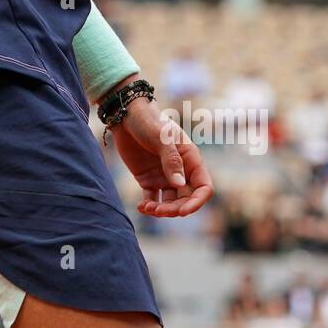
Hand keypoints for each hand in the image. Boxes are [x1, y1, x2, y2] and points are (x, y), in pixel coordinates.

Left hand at [105, 93, 213, 217]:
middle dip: (175, 209)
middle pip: (186, 199)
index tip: (183, 211)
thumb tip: (179, 184)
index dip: (197, 202)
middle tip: (158, 210)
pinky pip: (153, 199)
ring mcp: (165, 176)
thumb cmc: (147, 121)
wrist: (125, 116)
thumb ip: (171, 159)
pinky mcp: (148, 179)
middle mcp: (181, 171)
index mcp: (190, 159)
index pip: (203, 187)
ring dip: (161, 210)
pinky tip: (141, 207)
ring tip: (147, 207)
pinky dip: (149, 206)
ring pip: (170, 202)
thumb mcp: (161, 137)